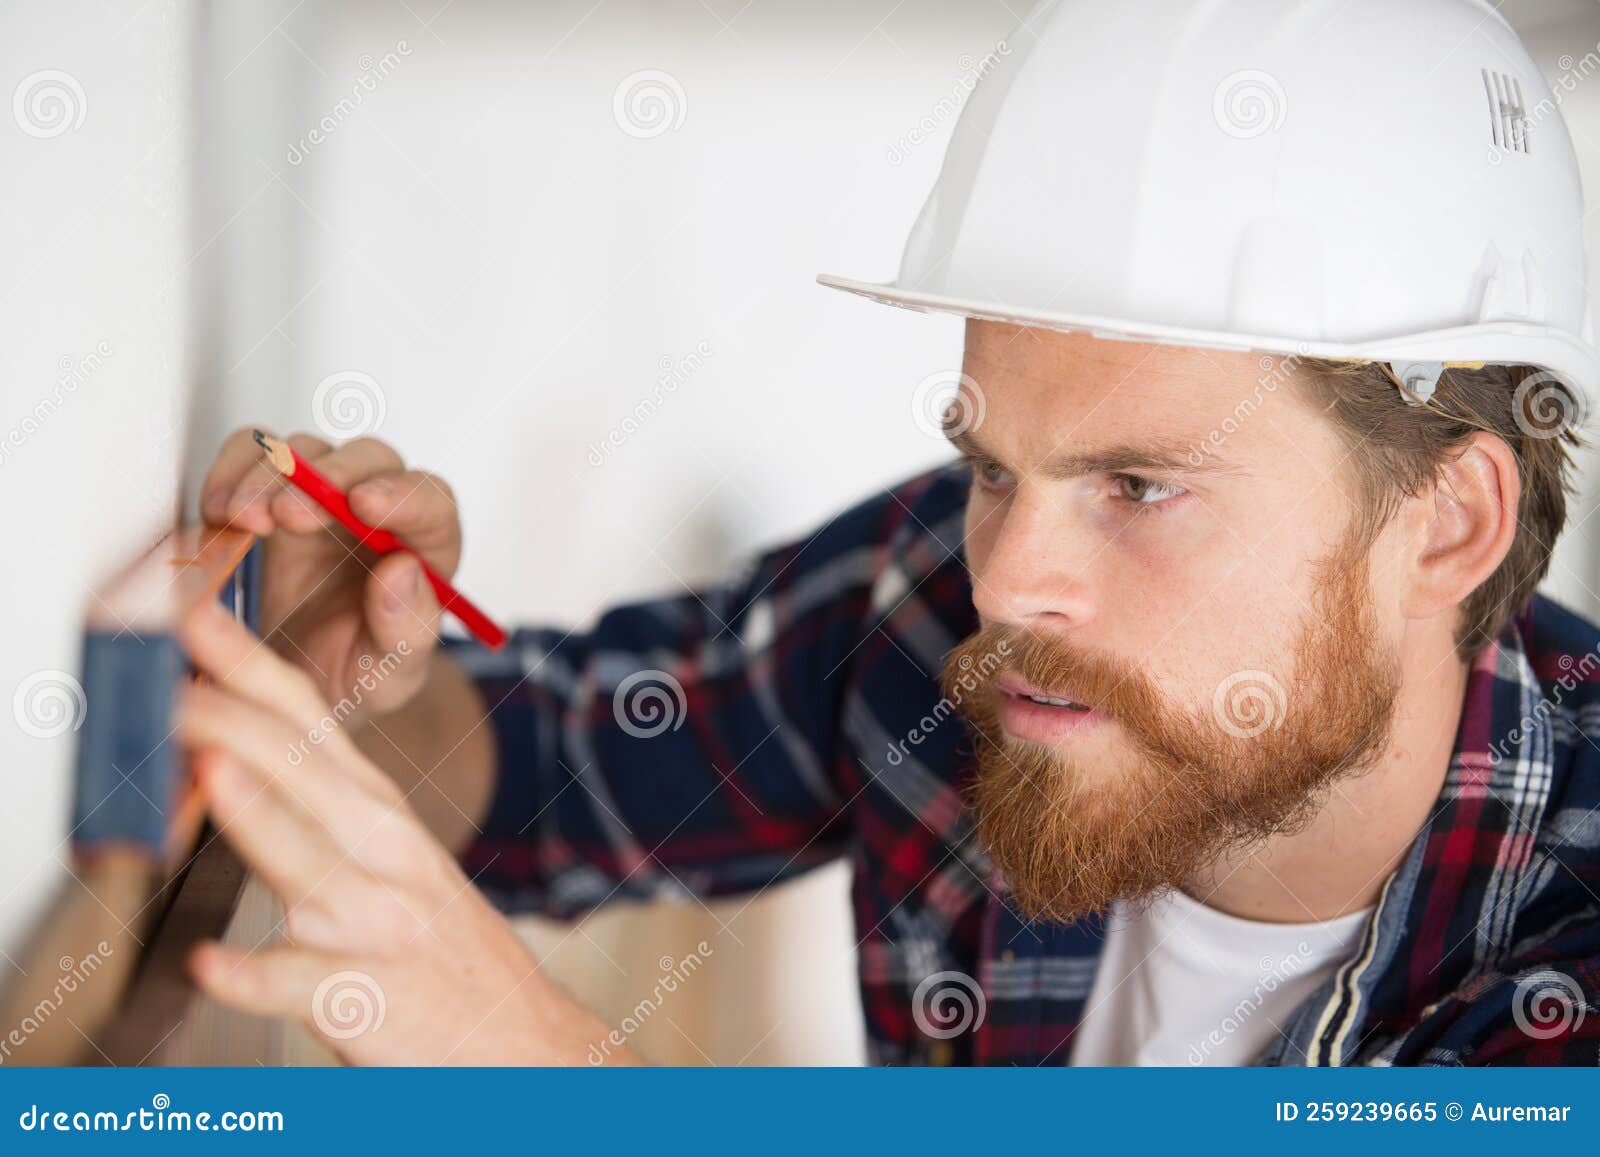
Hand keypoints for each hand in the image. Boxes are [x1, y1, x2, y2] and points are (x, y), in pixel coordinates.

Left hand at [176, 601, 633, 1065]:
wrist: (521, 1042)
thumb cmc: (437, 946)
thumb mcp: (389, 856)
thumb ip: (314, 806)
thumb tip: (219, 747)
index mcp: (379, 812)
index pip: (308, 722)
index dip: (250, 666)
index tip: (195, 619)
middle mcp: (383, 854)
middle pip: (306, 774)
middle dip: (233, 720)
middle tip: (167, 684)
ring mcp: (378, 924)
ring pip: (313, 864)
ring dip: (261, 816)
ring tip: (211, 775)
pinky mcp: (368, 999)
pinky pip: (305, 987)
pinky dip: (257, 975)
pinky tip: (215, 963)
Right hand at [200, 428, 460, 721]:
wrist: (300, 685)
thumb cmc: (358, 673)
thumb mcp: (389, 673)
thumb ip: (405, 628)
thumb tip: (400, 571)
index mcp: (427, 546)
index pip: (431, 499)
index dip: (402, 495)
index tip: (365, 506)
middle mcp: (378, 509)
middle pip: (367, 461)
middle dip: (325, 481)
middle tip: (287, 516)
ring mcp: (322, 495)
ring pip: (304, 451)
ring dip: (269, 477)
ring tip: (242, 520)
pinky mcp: (270, 492)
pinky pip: (251, 456)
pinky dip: (230, 473)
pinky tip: (217, 513)